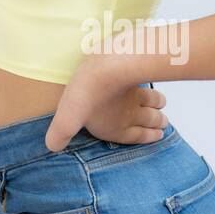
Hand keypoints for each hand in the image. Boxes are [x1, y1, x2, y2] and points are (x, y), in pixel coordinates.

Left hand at [44, 53, 167, 151]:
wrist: (106, 67)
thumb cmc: (86, 95)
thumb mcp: (68, 119)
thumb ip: (61, 133)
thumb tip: (51, 146)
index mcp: (118, 128)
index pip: (139, 136)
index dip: (149, 137)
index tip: (159, 135)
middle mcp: (133, 114)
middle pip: (152, 120)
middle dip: (158, 122)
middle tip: (163, 123)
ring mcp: (138, 95)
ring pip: (155, 102)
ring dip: (158, 105)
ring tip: (160, 106)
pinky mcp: (138, 76)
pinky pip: (151, 84)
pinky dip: (155, 88)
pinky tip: (150, 83)